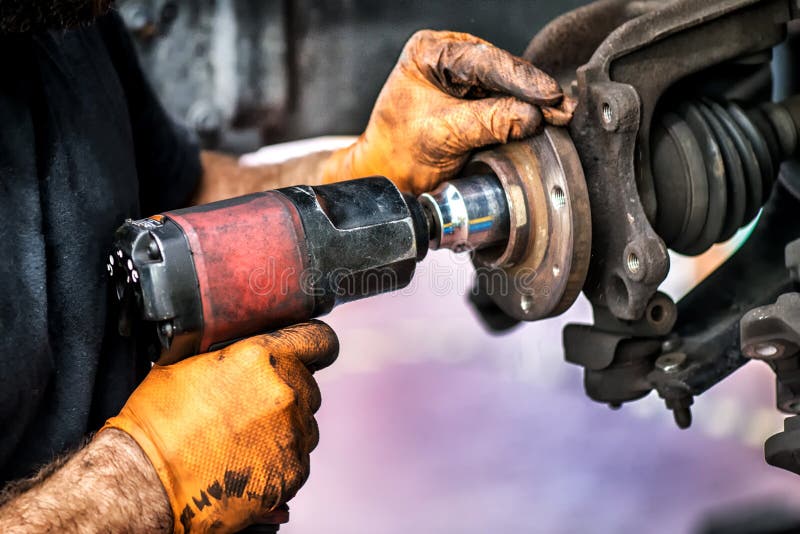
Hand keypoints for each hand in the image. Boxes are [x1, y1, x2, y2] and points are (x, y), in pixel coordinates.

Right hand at [102, 321, 338, 533]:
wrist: (147, 482)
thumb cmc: (157, 423)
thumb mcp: (183, 363)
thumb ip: (228, 350)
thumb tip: (239, 345)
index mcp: (262, 357)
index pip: (320, 340)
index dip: (315, 346)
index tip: (310, 354)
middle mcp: (285, 392)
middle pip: (309, 385)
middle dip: (288, 393)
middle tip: (251, 408)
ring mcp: (292, 433)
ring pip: (305, 424)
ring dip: (285, 428)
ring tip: (244, 439)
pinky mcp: (292, 471)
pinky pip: (299, 459)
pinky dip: (280, 461)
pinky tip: (247, 462)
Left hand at [321, 29, 574, 194]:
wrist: (391, 177)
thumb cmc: (399, 153)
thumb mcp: (443, 135)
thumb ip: (487, 122)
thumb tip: (531, 117)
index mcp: (431, 53)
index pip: (484, 61)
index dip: (520, 79)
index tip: (548, 95)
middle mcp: (450, 58)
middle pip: (501, 71)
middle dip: (533, 92)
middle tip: (564, 108)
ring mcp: (465, 79)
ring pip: (508, 87)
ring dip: (535, 104)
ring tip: (562, 115)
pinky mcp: (477, 102)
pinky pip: (506, 104)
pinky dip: (526, 114)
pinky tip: (548, 120)